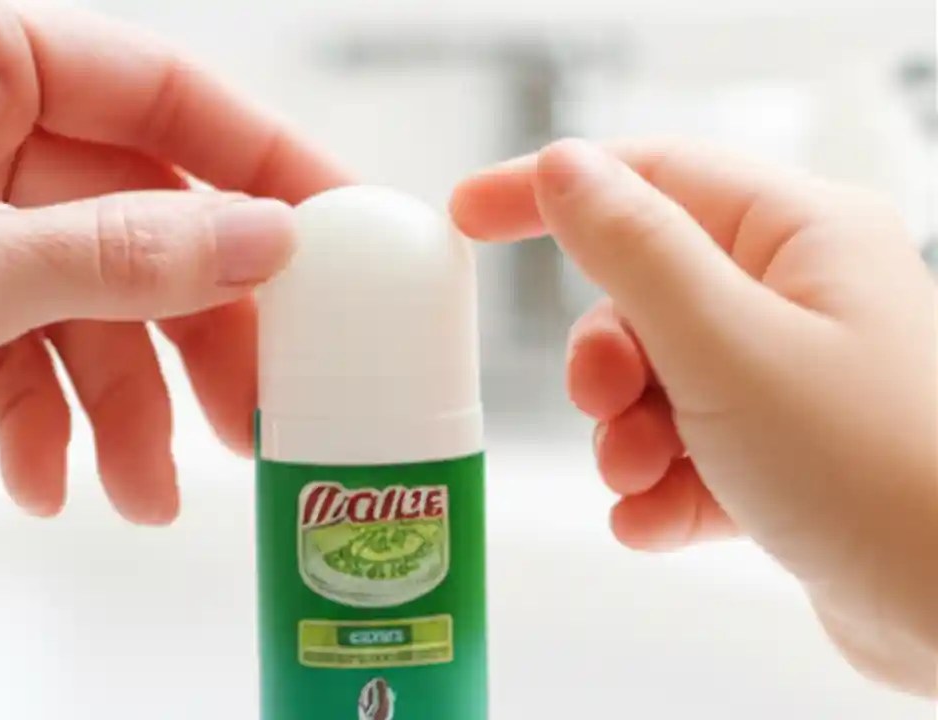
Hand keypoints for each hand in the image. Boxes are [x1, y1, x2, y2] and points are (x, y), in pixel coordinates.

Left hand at [0, 0, 346, 520]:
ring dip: (116, 403)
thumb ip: (123, 253)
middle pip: (135, 217)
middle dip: (188, 329)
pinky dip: (35, 416)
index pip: (162, 96)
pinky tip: (41, 480)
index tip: (342, 240)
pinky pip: (15, 345)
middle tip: (250, 414)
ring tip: (142, 496)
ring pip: (81, 299)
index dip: (264, 166)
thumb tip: (263, 239)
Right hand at [452, 139, 936, 695]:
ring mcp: (795, 379)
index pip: (652, 176)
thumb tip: (563, 170)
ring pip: (658, 380)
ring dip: (627, 437)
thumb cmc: (878, 474)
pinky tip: (658, 522)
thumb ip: (632, 250)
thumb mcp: (725, 346)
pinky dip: (659, 487)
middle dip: (606, 361)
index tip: (470, 215)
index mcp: (802, 236)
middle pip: (646, 293)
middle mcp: (802, 296)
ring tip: (643, 481)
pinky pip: (688, 451)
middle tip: (603, 405)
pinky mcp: (788, 456)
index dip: (552, 190)